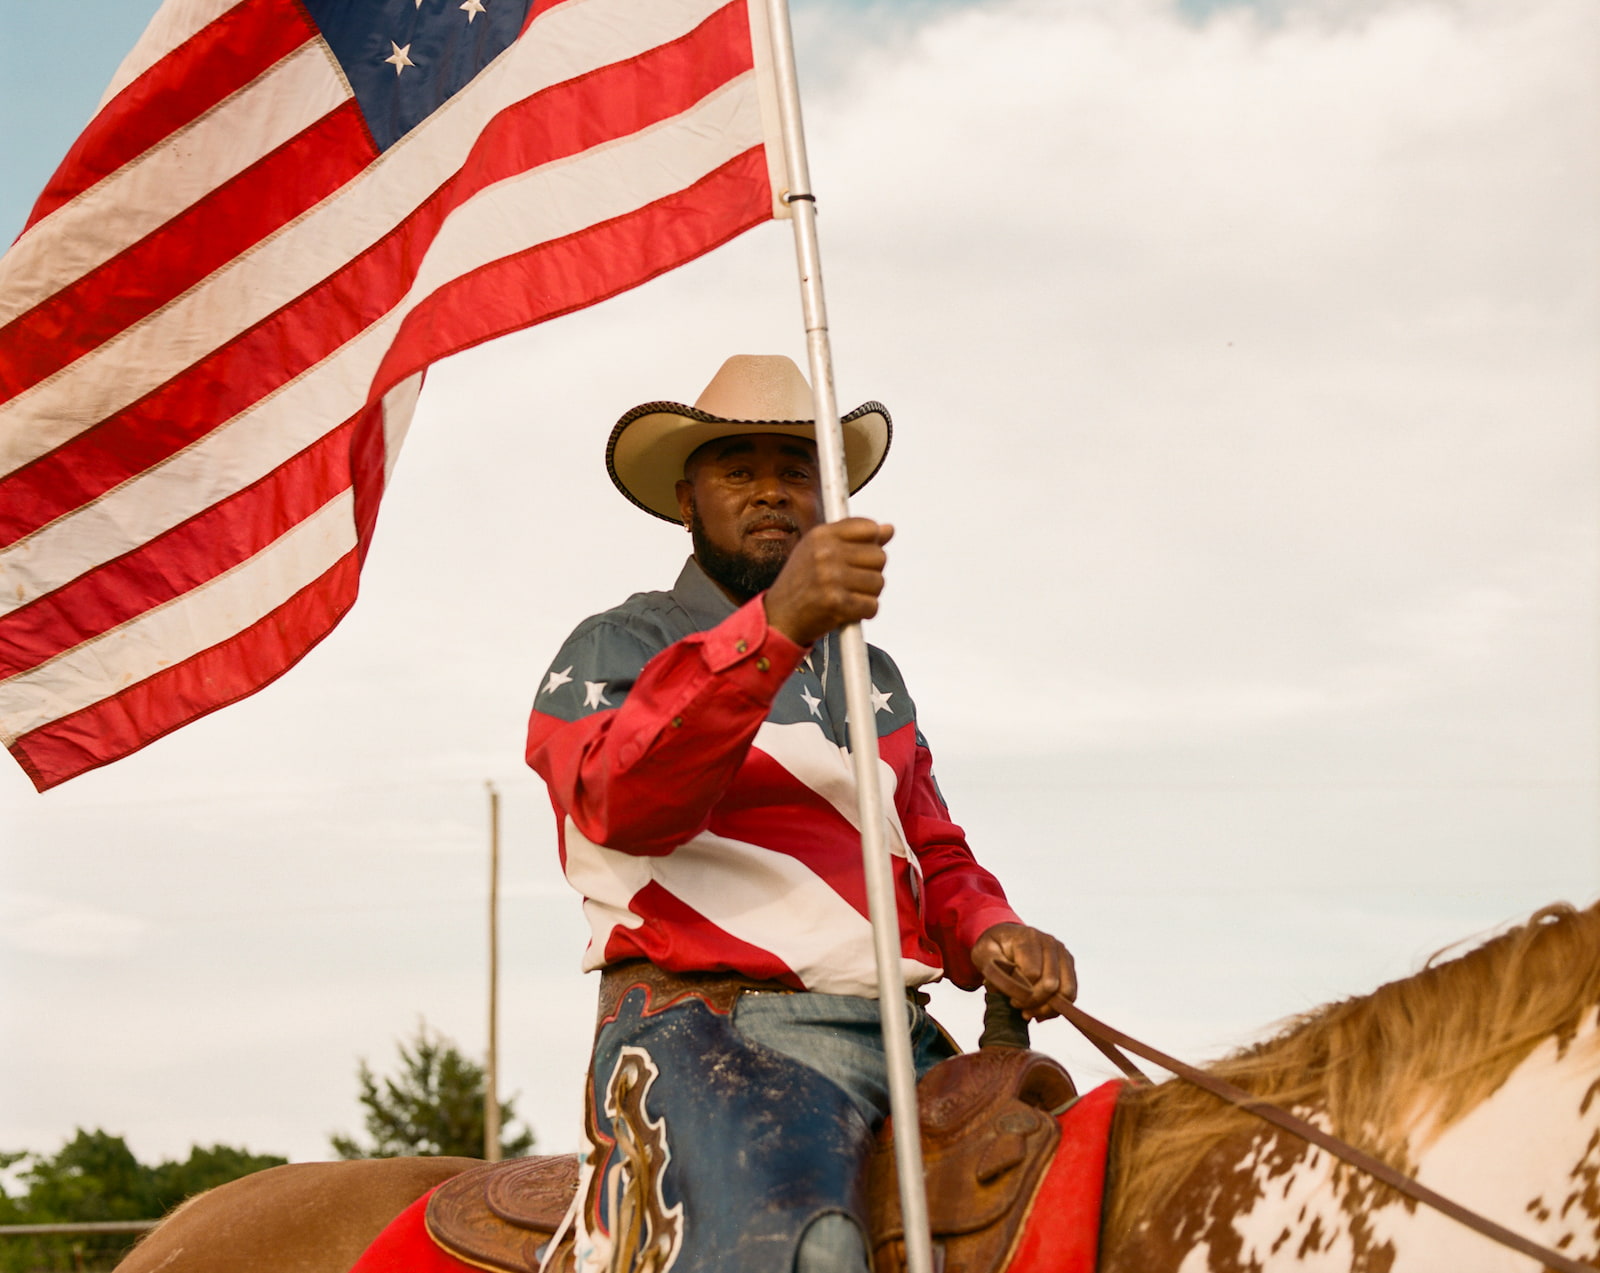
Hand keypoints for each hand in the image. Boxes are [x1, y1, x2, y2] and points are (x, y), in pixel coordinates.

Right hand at [763, 518, 894, 645]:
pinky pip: (872, 606)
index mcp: (821, 534)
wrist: (779, 617)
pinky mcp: (836, 603)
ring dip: (868, 594)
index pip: (869, 527)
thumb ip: (854, 538)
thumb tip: (889, 529)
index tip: (860, 557)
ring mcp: (830, 577)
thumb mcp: (820, 551)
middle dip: (871, 572)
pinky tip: (847, 610)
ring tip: (847, 596)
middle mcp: (825, 552)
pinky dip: (864, 612)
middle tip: (851, 582)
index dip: (872, 544)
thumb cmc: (802, 583)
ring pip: (878, 582)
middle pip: (879, 556)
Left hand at [972, 923, 1076, 1021]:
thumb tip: (1018, 987)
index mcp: (1027, 938)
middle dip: (1033, 1002)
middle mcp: (1049, 942)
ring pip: (1066, 991)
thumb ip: (995, 970)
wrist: (1006, 937)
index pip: (1032, 974)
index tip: (1008, 998)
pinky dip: (1056, 1007)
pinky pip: (1071, 994)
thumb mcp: (983, 955)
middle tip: (1017, 1005)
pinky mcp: (1068, 964)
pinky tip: (1038, 1009)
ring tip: (1029, 1011)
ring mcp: (1062, 952)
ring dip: (1046, 1008)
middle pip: (1050, 984)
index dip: (1020, 993)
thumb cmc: (994, 948)